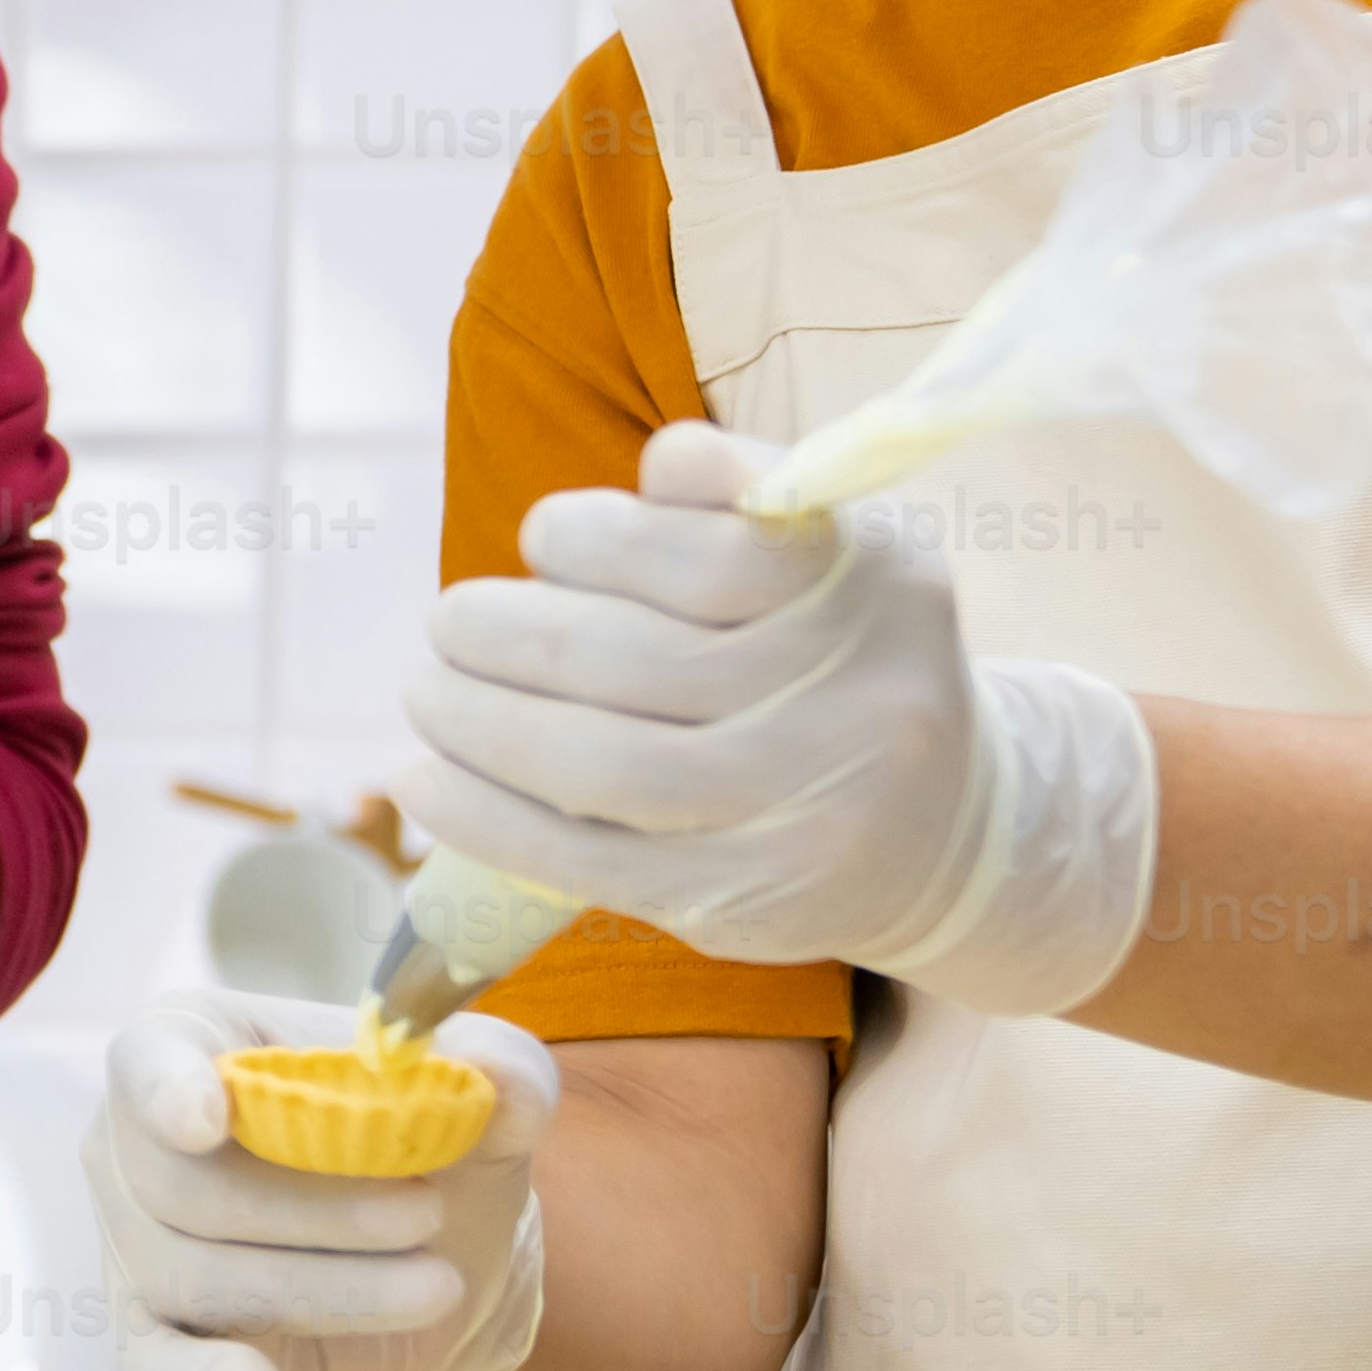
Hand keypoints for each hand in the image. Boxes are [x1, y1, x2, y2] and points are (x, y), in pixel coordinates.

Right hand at [84, 989, 551, 1370]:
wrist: (438, 1256)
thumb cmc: (430, 1145)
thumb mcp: (483, 1098)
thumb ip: (503, 1071)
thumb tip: (505, 1077)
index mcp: (199, 1048)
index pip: (150, 1055)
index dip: (167, 1085)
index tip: (208, 1118)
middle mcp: (140, 1148)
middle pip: (182, 1187)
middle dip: (316, 1210)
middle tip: (430, 1214)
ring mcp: (140, 1252)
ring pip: (197, 1279)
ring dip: (331, 1289)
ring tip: (437, 1286)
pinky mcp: (166, 1348)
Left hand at [399, 419, 1158, 1020]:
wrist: (947, 836)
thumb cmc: (843, 661)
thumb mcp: (834, 553)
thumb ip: (744, 493)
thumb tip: (658, 463)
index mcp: (874, 591)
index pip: (710, 552)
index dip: (599, 539)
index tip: (542, 537)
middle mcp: (855, 708)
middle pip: (637, 664)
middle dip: (507, 634)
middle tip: (448, 620)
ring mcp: (803, 820)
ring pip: (603, 768)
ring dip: (480, 724)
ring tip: (426, 692)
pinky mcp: (744, 907)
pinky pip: (589, 863)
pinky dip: (486, 821)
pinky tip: (425, 783)